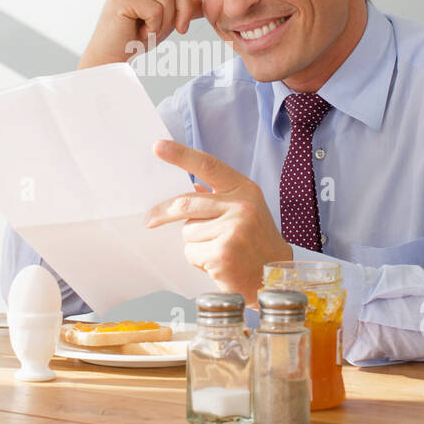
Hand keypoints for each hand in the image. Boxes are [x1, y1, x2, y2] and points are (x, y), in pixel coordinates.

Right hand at [78, 0, 203, 68]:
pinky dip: (153, 27)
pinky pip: (156, 10)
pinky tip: (140, 32)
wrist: (112, 55)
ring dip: (165, 22)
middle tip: (170, 29)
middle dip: (180, 11)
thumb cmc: (137, 35)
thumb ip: (183, 7)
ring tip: (148, 30)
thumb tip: (205, 1)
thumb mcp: (166, 18)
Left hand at [144, 139, 290, 305]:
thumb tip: (190, 191)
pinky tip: (218, 263)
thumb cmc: (256, 242)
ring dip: (194, 242)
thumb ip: (220, 198)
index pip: (209, 166)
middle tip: (150, 219)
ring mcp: (233, 230)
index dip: (181, 155)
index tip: (158, 147)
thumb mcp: (245, 211)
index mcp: (244, 190)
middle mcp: (241, 206)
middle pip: (186, 203)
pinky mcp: (223, 254)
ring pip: (188, 231)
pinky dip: (198, 260)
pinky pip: (191, 252)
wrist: (274, 277)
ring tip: (217, 249)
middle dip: (163, 212)